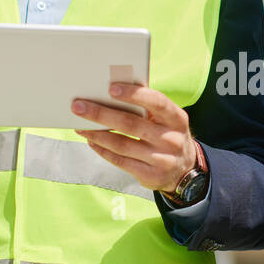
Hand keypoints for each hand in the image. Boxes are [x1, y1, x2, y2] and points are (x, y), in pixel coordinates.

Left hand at [72, 83, 198, 192]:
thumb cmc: (167, 134)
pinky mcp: (150, 175)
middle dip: (101, 114)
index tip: (110, 88)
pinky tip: (91, 140)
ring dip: (97, 134)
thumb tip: (115, 87)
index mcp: (177, 119)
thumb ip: (148, 104)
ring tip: (79, 125)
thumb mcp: (167, 119)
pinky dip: (102, 150)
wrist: (184, 169)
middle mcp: (171, 139)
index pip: (156, 102)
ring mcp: (162, 160)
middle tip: (78, 106)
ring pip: (122, 144)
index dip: (134, 94)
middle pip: (131, 124)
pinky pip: (120, 161)